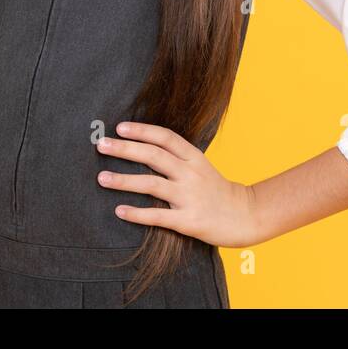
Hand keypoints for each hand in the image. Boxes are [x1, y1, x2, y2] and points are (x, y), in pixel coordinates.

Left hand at [96, 121, 260, 247]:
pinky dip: (137, 213)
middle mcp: (191, 174)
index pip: (165, 137)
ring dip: (123, 181)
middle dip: (125, 149)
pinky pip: (157, 216)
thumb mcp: (200, 165)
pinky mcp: (188, 220)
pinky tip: (119, 210)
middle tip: (101, 145)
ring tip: (101, 178)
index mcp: (194, 157)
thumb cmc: (217, 190)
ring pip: (151, 184)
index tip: (120, 127)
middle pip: (154, 156)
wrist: (246, 216)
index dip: (142, 130)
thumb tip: (142, 146)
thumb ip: (176, 157)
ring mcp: (189, 197)